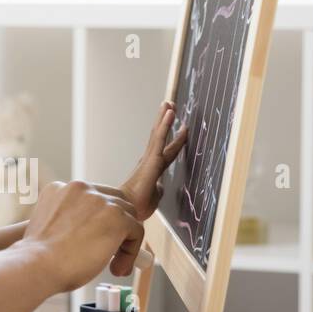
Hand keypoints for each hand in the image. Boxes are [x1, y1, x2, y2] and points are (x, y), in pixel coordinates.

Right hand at [19, 180, 145, 291]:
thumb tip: (92, 236)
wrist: (36, 266)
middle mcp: (81, 188)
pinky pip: (136, 231)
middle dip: (116, 225)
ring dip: (124, 240)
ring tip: (114, 264)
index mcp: (60, 189)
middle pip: (114, 201)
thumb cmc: (38, 257)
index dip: (99, 219)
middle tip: (112, 250)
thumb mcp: (50, 228)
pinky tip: (117, 267)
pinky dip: (131, 251)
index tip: (97, 238)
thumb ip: (70, 222)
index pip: (92, 197)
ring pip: (128, 215)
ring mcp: (100, 201)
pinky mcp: (116, 217)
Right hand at [119, 101, 187, 219]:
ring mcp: (150, 157)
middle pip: (160, 136)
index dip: (175, 139)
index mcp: (152, 168)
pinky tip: (170, 112)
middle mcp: (150, 160)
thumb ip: (159, 188)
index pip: (167, 150)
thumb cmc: (139, 206)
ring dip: (164, 117)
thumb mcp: (154, 196)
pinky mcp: (152, 158)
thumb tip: (161, 187)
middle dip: (166, 120)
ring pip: (159, 133)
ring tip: (169, 103)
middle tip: (171, 105)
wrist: (129, 209)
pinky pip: (160, 138)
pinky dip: (165, 124)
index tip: (182, 128)